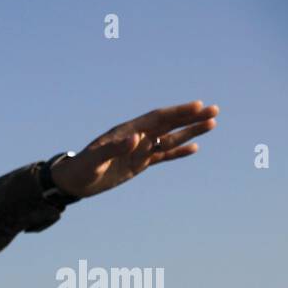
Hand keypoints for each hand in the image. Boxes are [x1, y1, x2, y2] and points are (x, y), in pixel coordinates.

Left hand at [50, 100, 218, 199]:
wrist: (73, 181)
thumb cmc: (81, 168)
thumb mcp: (95, 160)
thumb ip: (114, 149)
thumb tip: (136, 138)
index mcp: (127, 131)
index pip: (157, 118)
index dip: (177, 112)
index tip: (197, 106)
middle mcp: (136, 137)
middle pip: (169, 125)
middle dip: (191, 117)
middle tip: (215, 110)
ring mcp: (139, 150)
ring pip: (170, 139)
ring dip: (190, 132)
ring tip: (213, 124)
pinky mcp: (139, 163)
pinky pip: (163, 156)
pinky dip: (178, 152)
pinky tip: (195, 147)